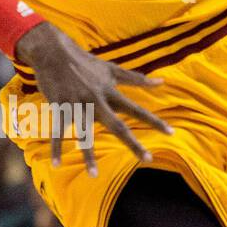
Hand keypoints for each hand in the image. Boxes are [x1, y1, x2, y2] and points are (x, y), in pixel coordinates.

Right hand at [14, 23, 171, 173]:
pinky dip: (56, 148)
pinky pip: (58, 131)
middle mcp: (97, 100)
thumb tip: (162, 82)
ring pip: (85, 134)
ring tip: (93, 175)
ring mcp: (78, 104)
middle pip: (118, 125)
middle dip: (133, 143)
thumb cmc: (84, 62)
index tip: (171, 133)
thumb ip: (136, 79)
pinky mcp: (59, 106)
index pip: (137, 109)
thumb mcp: (111, 68)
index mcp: (110, 92)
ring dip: (89, 155)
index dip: (154, 121)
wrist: (54, 51)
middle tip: (148, 159)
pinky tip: (56, 164)